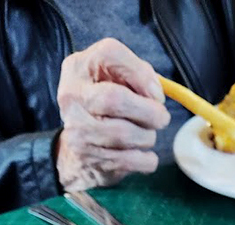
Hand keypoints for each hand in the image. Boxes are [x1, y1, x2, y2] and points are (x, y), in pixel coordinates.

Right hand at [56, 38, 169, 190]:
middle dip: (148, 112)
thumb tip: (156, 96)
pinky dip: (146, 160)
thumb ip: (140, 75)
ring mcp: (75, 127)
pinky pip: (128, 160)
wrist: (82, 147)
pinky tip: (144, 155)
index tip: (158, 94)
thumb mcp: (119, 80)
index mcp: (79, 66)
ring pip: (123, 133)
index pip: (110, 54)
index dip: (140, 74)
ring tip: (147, 136)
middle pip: (114, 99)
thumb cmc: (109, 107)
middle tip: (162, 119)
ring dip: (148, 137)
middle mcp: (72, 94)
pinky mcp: (85, 156)